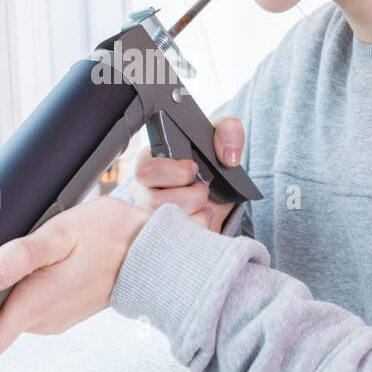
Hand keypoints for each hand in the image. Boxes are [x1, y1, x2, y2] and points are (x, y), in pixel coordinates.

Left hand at [0, 197, 150, 369]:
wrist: (154, 252)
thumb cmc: (113, 237)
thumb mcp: (62, 233)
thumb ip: (20, 255)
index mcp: (34, 305)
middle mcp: (40, 321)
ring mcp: (51, 320)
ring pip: (7, 316)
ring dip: (1, 294)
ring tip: (13, 259)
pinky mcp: (60, 313)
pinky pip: (27, 310)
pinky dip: (21, 292)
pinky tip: (34, 265)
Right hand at [129, 116, 245, 232]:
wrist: (222, 194)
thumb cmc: (213, 161)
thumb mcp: (223, 136)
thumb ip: (228, 130)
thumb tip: (228, 157)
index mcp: (149, 162)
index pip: (145, 171)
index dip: (173, 172)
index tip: (193, 169)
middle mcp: (142, 191)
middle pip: (154, 202)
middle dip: (188, 196)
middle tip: (201, 188)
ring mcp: (149, 215)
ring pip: (164, 224)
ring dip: (194, 213)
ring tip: (203, 204)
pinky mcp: (162, 236)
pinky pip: (175, 240)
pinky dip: (197, 229)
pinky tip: (201, 218)